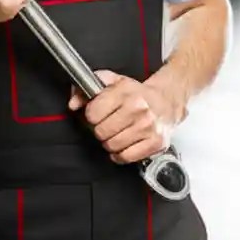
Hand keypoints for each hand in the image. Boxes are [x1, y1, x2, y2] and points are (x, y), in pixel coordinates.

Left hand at [68, 70, 184, 163]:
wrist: (166, 101)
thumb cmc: (136, 93)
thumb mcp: (111, 82)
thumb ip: (86, 89)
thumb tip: (73, 104)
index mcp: (125, 92)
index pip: (93, 113)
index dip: (91, 115)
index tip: (96, 114)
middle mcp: (138, 109)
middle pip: (101, 132)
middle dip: (99, 130)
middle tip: (106, 125)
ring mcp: (148, 127)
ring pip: (112, 146)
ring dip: (109, 142)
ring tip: (116, 133)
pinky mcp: (155, 142)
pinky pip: (126, 157)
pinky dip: (120, 154)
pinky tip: (123, 144)